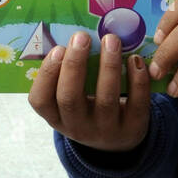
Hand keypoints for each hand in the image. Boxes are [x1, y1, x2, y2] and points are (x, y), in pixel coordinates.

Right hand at [28, 30, 152, 151]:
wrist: (117, 142)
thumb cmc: (88, 108)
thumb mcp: (72, 100)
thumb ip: (67, 75)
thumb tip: (73, 36)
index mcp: (56, 117)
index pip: (40, 101)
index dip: (46, 74)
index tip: (58, 48)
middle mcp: (78, 127)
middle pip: (70, 98)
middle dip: (75, 64)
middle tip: (82, 36)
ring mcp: (106, 130)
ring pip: (105, 99)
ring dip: (108, 66)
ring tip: (111, 39)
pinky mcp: (133, 128)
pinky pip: (136, 103)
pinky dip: (136, 80)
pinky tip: (135, 59)